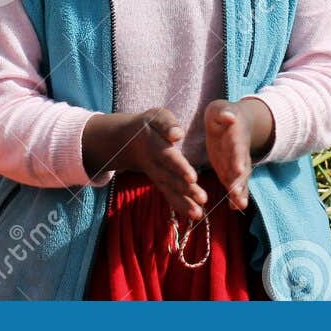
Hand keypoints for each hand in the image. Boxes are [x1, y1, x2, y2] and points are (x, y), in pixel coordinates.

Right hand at [82, 108, 204, 220]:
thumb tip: (177, 134)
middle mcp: (154, 163)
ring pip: (169, 189)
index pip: (168, 157)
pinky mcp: (159, 181)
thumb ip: (167, 124)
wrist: (128, 139)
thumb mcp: (157, 116)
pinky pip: (168, 194)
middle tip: (202, 198)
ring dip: (184, 202)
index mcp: (154, 144)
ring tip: (199, 213)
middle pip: (170, 177)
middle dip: (185, 189)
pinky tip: (195, 214)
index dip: (179, 167)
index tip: (193, 178)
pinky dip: (180, 205)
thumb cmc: (150, 124)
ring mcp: (155, 174)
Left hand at [203, 98, 274, 210]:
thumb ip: (223, 113)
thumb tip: (230, 116)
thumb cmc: (223, 114)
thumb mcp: (221, 109)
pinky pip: (234, 184)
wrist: (233, 121)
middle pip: (242, 168)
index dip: (238, 159)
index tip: (240, 170)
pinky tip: (235, 208)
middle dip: (240, 182)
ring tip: (240, 205)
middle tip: (238, 195)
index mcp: (236, 137)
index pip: (238, 148)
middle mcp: (239, 153)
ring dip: (240, 191)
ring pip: (240, 179)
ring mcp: (236, 163)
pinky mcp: (231, 171)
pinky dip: (235, 196)